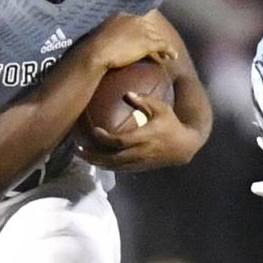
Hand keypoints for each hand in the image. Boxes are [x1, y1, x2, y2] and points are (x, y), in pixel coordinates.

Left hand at [76, 91, 201, 170]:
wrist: (185, 146)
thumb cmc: (171, 123)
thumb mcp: (161, 108)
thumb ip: (144, 101)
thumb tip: (126, 93)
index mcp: (145, 137)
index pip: (120, 141)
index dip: (105, 138)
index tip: (93, 130)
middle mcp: (140, 152)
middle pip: (112, 158)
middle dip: (93, 155)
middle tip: (77, 148)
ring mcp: (140, 162)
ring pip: (114, 166)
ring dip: (96, 162)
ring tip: (81, 154)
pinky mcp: (140, 167)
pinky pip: (119, 169)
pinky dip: (106, 166)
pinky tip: (95, 160)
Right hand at [84, 11, 177, 72]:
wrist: (96, 52)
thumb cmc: (94, 47)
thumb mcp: (103, 34)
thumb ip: (112, 33)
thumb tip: (112, 40)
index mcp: (122, 15)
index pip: (138, 22)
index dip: (143, 32)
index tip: (144, 39)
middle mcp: (134, 19)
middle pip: (150, 28)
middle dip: (155, 38)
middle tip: (158, 48)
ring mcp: (142, 30)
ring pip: (157, 36)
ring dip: (163, 46)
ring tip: (165, 55)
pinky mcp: (147, 42)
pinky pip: (163, 45)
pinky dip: (169, 51)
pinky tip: (172, 57)